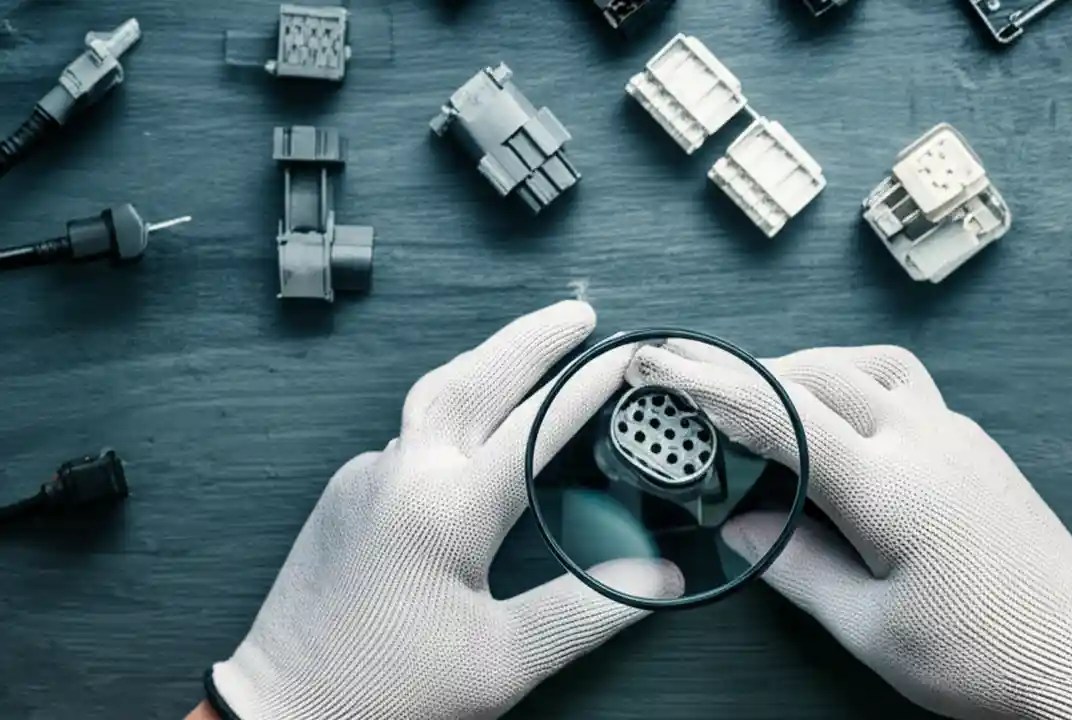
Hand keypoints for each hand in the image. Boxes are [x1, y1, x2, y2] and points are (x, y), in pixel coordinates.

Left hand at [207, 301, 681, 719]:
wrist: (283, 710)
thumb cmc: (387, 694)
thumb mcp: (502, 662)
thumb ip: (586, 609)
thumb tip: (657, 578)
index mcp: (446, 512)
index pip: (535, 427)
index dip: (587, 387)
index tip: (626, 358)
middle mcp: (402, 476)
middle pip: (475, 378)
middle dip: (531, 337)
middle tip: (578, 314)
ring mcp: (366, 478)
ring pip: (434, 393)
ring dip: (487, 360)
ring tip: (531, 345)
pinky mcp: (346, 494)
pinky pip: (407, 431)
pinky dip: (450, 406)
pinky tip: (474, 420)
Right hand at [629, 343, 1071, 719]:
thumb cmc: (984, 655)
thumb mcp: (869, 628)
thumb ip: (795, 566)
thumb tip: (740, 528)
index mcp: (892, 491)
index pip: (784, 418)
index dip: (715, 389)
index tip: (666, 368)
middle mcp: (926, 444)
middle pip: (821, 373)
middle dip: (751, 370)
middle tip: (699, 380)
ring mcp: (958, 436)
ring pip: (869, 363)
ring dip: (809, 367)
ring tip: (765, 394)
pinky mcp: (976, 443)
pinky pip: (907, 383)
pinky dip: (855, 382)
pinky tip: (837, 418)